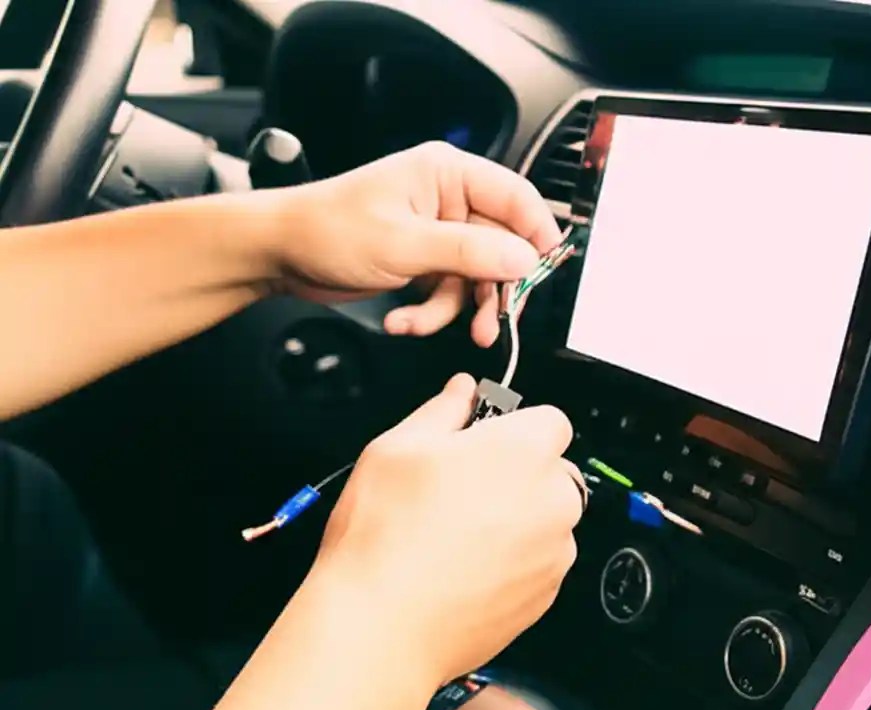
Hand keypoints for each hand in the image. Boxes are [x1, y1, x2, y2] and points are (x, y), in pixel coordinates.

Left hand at [275, 142, 561, 345]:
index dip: (537, 234)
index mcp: (448, 174)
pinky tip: (404, 320)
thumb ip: (469, 253)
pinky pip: (449, 292)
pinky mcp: (423, 260)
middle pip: (501, 245)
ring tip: (432, 325)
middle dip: (492, 288)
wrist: (279, 253)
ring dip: (457, 309)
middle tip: (492, 320)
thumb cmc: (326, 229)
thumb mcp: (404, 244)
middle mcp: (447, 199)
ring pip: (476, 277)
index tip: (543, 271)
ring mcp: (436, 232)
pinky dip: (431, 313)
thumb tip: (522, 258)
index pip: (517, 197)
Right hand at [314, 373, 582, 685]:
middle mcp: (553, 499)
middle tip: (459, 489)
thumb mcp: (397, 447)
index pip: (550, 419)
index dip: (514, 427)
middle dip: (517, 473)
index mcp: (525, 450)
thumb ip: (442, 410)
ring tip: (454, 535)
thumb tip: (462, 391)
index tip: (481, 441)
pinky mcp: (545, 595)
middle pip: (552, 471)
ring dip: (517, 519)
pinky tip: (463, 568)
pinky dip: (513, 561)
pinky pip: (538, 563)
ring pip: (547, 519)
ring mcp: (554, 551)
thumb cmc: (386, 535)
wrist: (383, 627)